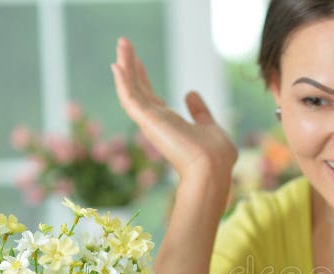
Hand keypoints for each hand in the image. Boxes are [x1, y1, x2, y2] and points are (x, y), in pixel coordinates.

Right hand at [110, 37, 237, 185]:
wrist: (213, 169)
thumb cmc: (217, 156)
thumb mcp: (211, 127)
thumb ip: (200, 113)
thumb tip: (190, 93)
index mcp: (171, 124)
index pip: (152, 98)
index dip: (144, 79)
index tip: (137, 62)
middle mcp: (158, 122)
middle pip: (139, 90)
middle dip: (130, 67)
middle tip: (123, 44)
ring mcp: (151, 121)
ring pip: (132, 90)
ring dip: (125, 66)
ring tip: (122, 43)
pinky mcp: (148, 121)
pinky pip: (130, 98)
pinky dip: (123, 82)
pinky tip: (116, 65)